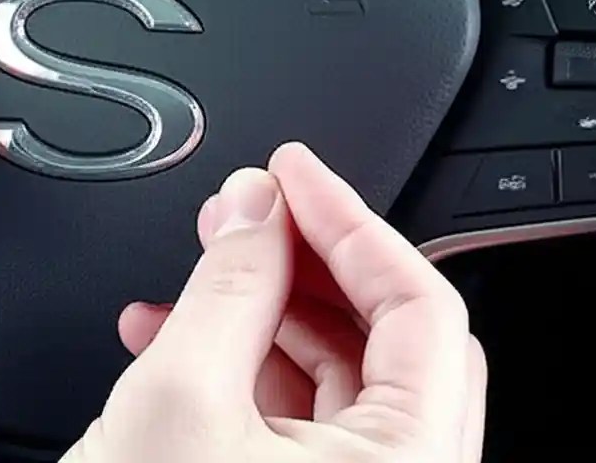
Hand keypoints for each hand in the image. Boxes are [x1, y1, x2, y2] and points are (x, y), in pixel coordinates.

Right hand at [67, 143, 485, 462]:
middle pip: (387, 340)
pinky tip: (175, 337)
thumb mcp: (178, 400)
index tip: (294, 172)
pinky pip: (300, 423)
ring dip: (267, 311)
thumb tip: (254, 207)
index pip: (419, 306)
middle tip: (251, 212)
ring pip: (340, 381)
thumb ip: (228, 285)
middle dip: (308, 263)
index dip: (352, 221)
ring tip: (199, 268)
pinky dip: (246, 369)